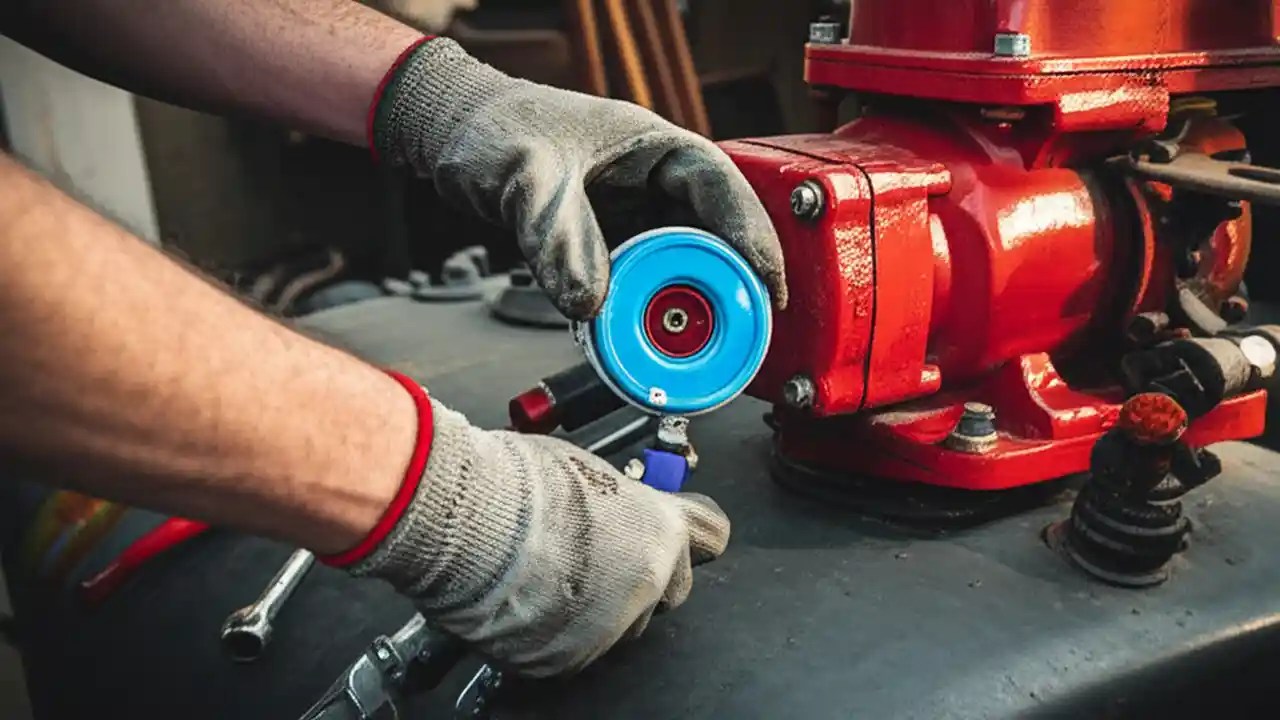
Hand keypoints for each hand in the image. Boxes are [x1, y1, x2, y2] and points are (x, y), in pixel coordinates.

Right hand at [349, 398, 730, 677]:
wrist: (464, 523)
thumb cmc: (517, 483)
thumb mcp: (587, 470)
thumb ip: (620, 500)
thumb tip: (616, 504)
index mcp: (660, 531)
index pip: (713, 536)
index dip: (692, 532)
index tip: (682, 528)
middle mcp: (646, 585)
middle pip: (671, 589)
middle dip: (642, 576)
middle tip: (599, 554)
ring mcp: (608, 628)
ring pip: (620, 624)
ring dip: (598, 606)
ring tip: (550, 573)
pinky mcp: (565, 660)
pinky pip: (571, 648)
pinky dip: (554, 631)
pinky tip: (526, 598)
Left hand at [372, 38, 786, 319]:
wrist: (452, 134)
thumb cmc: (493, 128)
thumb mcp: (527, 179)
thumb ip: (557, 237)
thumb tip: (589, 302)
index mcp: (657, 146)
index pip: (724, 191)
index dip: (754, 240)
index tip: (768, 285)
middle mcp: (654, 183)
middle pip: (713, 238)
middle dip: (726, 286)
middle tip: (737, 332)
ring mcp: (633, 215)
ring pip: (679, 266)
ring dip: (681, 304)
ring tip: (689, 347)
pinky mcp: (609, 244)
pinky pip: (639, 282)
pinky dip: (640, 310)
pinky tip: (635, 338)